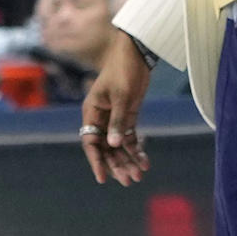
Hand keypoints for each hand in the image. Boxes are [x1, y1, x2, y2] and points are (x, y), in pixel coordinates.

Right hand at [79, 32, 152, 185]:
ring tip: (139, 175)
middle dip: (117, 164)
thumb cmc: (123, 71)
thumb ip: (118, 121)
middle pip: (106, 148)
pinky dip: (137, 149)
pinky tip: (145, 161)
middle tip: (129, 181)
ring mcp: (115, 118)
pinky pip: (130, 137)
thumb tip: (112, 145)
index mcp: (92, 113)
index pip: (91, 143)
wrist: (137, 54)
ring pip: (118, 145)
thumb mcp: (122, 97)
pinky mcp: (128, 116)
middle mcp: (101, 118)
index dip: (96, 161)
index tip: (103, 178)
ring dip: (128, 159)